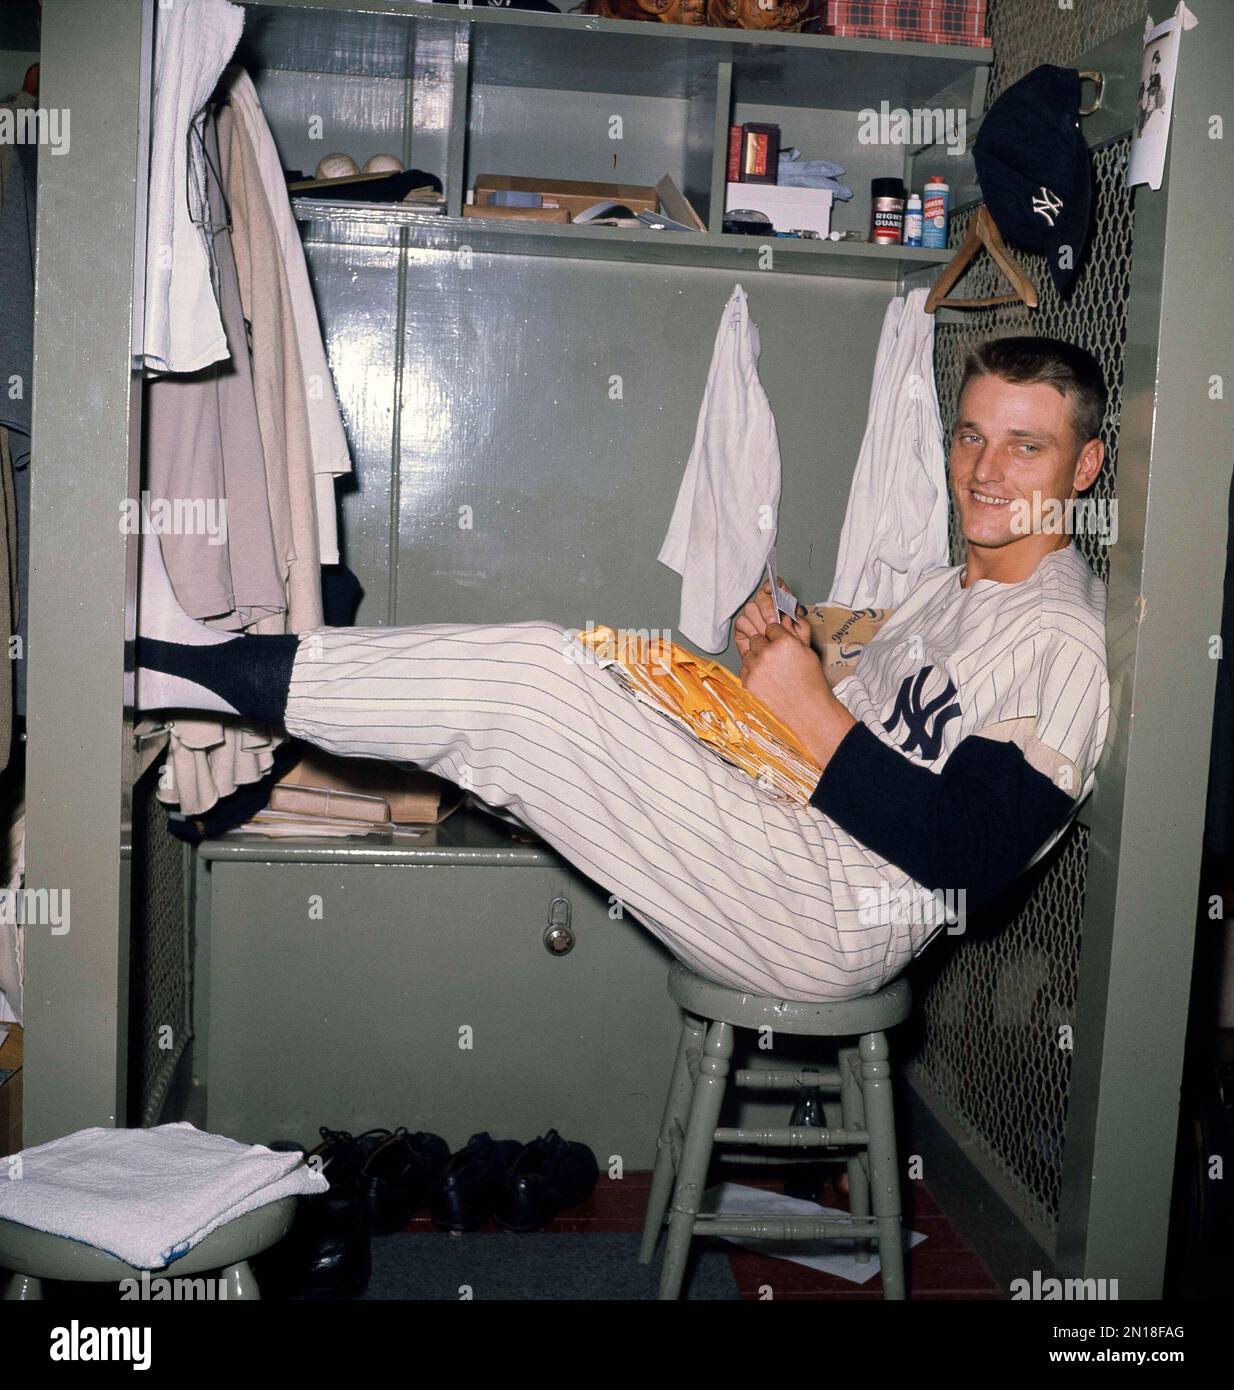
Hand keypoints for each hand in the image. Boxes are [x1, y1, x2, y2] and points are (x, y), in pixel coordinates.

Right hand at [735, 580, 806, 657]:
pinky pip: (741, 621)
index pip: (779, 588)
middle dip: (767, 609)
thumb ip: (796, 619)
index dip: (774, 585)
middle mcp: (769, 610)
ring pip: (751, 608)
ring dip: (758, 621)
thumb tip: (784, 608)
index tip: (770, 589)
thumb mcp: (802, 635)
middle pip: (762, 597)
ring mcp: (756, 618)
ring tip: (767, 634)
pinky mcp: (744, 629)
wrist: (783, 670)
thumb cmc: (795, 654)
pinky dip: (749, 629)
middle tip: (773, 622)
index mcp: (785, 608)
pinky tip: (757, 636)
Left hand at [739, 615, 855, 768]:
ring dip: (757, 658)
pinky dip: (752, 672)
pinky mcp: (748, 681)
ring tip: (772, 670)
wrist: (807, 709)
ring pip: (749, 653)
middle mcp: (768, 652)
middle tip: (775, 658)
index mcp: (784, 642)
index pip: (771, 627)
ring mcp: (756, 668)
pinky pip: (745, 668)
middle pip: (757, 639)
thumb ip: (791, 636)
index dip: (776, 635)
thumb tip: (779, 623)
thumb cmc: (811, 682)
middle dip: (764, 645)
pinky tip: (766, 679)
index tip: (779, 642)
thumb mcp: (806, 651)